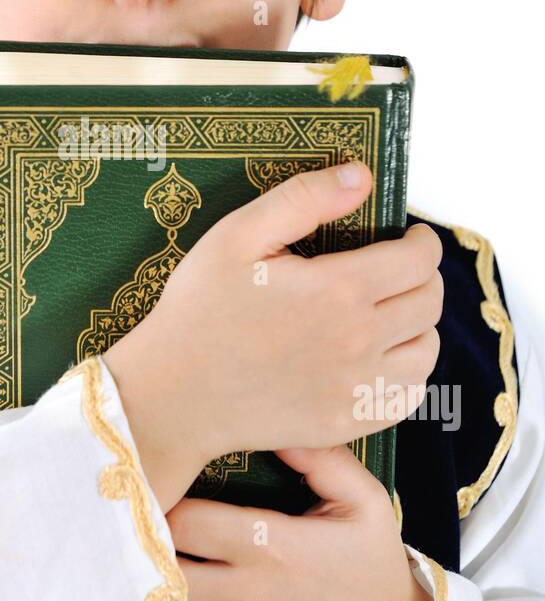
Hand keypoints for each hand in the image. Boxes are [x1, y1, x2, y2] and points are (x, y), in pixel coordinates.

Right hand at [103, 160, 443, 511]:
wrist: (173, 395)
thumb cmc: (199, 310)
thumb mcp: (237, 235)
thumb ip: (304, 198)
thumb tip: (362, 177)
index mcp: (340, 290)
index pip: (420, 260)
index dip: (422, 241)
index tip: (409, 237)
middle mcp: (359, 342)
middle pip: (428, 303)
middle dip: (422, 278)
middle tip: (398, 270)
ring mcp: (356, 389)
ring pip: (426, 352)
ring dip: (418, 326)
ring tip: (391, 313)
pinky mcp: (346, 424)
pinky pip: (405, 398)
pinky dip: (406, 375)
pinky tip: (380, 360)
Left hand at [168, 443, 437, 600]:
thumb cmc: (379, 577)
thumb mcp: (366, 504)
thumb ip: (320, 457)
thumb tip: (277, 416)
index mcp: (266, 543)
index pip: (179, 518)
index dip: (165, 503)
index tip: (166, 495)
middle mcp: (242, 594)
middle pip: (157, 566)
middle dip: (148, 548)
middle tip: (146, 534)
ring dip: (153, 593)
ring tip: (152, 572)